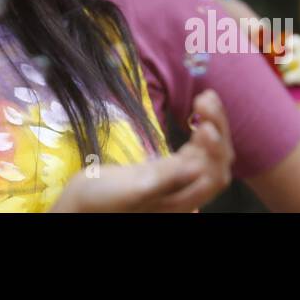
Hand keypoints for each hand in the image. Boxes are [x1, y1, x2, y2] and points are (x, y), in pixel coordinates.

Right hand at [53, 89, 233, 211]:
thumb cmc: (101, 200)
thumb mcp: (132, 189)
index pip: (213, 175)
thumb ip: (165, 178)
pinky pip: (192, 148)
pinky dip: (198, 128)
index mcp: (181, 201)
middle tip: (204, 97)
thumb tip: (199, 166)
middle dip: (217, 129)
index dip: (215, 149)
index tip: (203, 123)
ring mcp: (177, 180)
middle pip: (215, 161)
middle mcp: (185, 191)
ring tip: (205, 96)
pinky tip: (196, 110)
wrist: (82, 203)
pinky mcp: (167, 169)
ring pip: (206, 152)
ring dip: (211, 124)